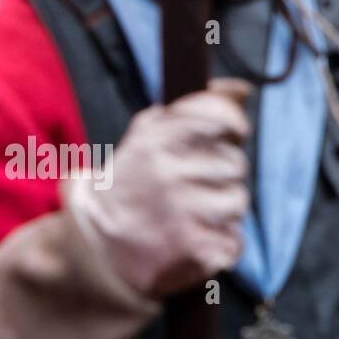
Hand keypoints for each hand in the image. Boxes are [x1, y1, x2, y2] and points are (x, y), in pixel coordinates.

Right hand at [63, 77, 251, 299]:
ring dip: (220, 210)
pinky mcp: (197, 250)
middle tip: (189, 186)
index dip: (231, 125)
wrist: (95, 245)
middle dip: (219, 174)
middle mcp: (170, 173)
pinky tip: (190, 239)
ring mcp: (185, 213)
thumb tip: (243, 88)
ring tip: (187, 215)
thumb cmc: (129, 184)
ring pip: (238, 202)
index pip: (221, 117)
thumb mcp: (147, 136)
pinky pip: (235, 239)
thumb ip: (193, 108)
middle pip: (235, 163)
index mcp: (155, 140)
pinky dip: (219, 242)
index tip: (228, 134)